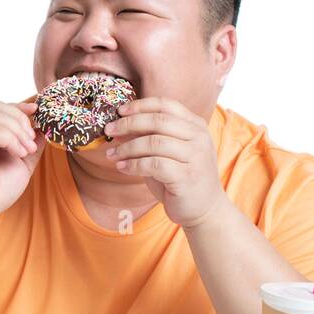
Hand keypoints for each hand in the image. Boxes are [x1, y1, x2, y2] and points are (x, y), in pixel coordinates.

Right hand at [0, 100, 43, 224]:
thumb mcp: (21, 163)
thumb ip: (30, 144)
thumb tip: (44, 128)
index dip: (20, 108)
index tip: (37, 113)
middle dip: (22, 121)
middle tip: (31, 143)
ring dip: (19, 131)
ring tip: (26, 151)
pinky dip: (11, 139)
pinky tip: (18, 153)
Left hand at [103, 97, 226, 226]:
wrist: (204, 209)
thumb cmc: (180, 179)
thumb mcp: (166, 153)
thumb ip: (149, 138)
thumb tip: (120, 126)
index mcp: (195, 126)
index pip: (166, 104)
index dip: (140, 105)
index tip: (119, 111)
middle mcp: (199, 137)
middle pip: (157, 121)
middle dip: (128, 124)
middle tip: (109, 130)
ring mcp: (196, 156)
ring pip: (154, 142)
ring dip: (127, 147)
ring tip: (111, 155)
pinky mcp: (187, 176)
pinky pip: (153, 164)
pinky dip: (133, 165)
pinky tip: (122, 167)